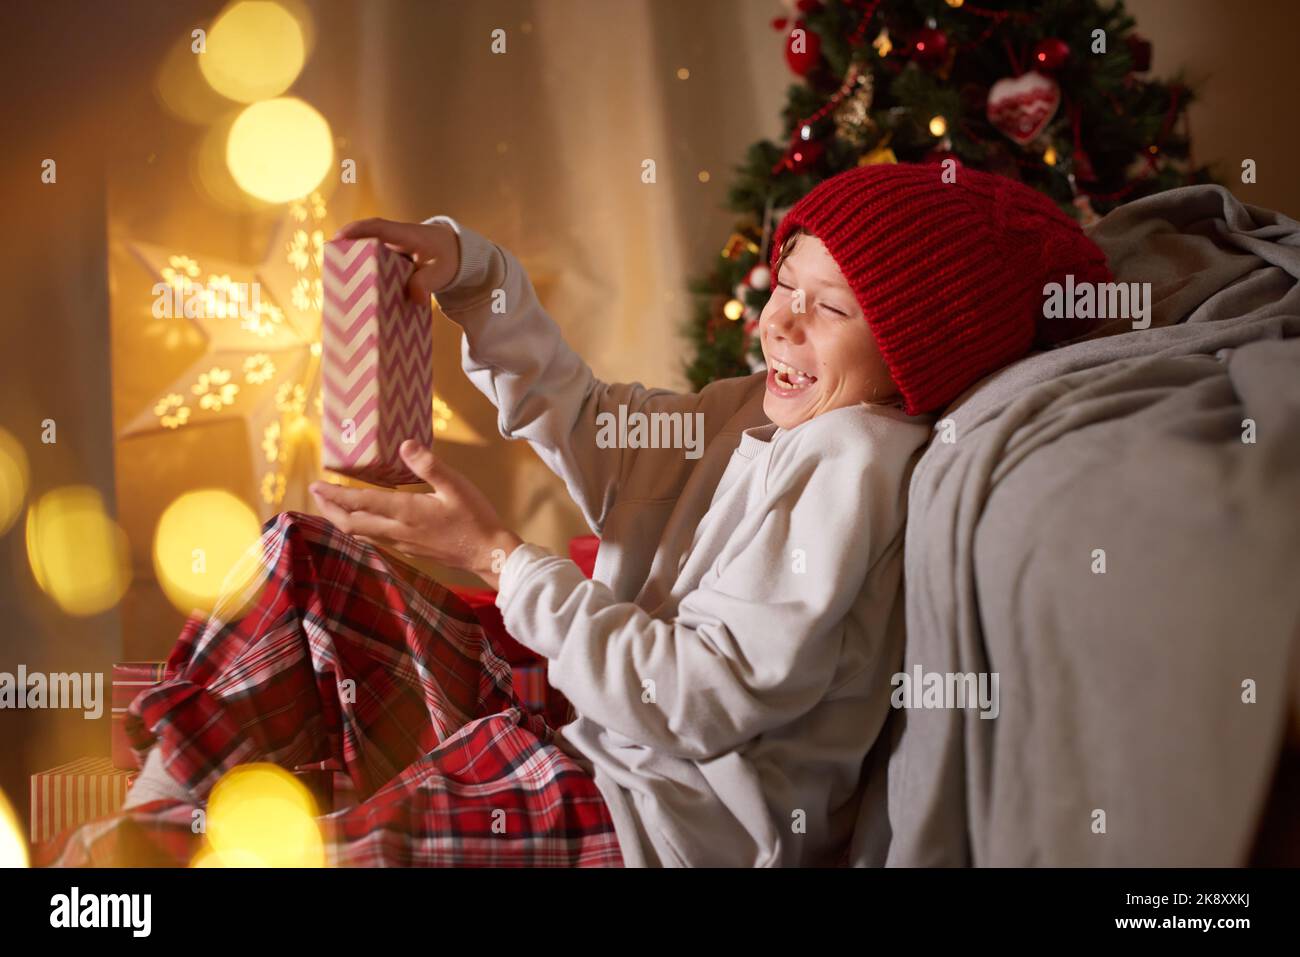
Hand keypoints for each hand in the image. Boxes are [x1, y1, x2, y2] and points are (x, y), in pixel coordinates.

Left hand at [308, 440, 522, 589]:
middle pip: (350, 524)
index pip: (360, 503)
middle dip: (329, 509)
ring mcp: (402, 543)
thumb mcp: (457, 486)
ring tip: (332, 506)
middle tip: (316, 494)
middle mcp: (398, 531)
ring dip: (342, 519)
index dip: (334, 494)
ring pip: (360, 534)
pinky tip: (363, 520)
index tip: (316, 484)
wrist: (487, 554)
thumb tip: (405, 444)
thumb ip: (429, 465)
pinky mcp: (409, 550)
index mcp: (406, 512)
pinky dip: (359, 527)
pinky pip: (374, 539)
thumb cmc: (475, 518)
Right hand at [333, 218, 460, 301]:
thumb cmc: (448, 257)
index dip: (358, 231)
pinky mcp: (389, 258)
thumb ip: (427, 283)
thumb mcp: (442, 272)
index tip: (339, 237)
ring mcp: (390, 247)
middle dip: (345, 247)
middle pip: (364, 238)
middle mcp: (394, 238)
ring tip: (334, 279)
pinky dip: (363, 272)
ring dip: (351, 261)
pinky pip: (373, 261)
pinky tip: (354, 291)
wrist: (456, 252)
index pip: (378, 227)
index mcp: (406, 234)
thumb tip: (414, 299)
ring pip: (366, 250)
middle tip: (329, 262)